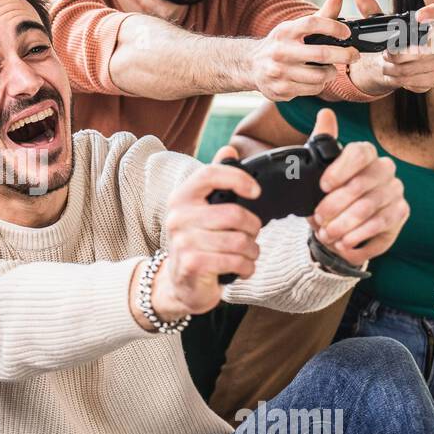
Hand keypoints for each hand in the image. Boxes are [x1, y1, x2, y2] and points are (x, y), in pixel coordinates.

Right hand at [141, 146, 263, 321]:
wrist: (181, 284)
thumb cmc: (197, 242)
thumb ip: (216, 180)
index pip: (210, 174)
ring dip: (252, 251)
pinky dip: (247, 267)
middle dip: (253, 228)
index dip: (238, 179)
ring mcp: (182, 241)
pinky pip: (235, 261)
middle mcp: (178, 216)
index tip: (256, 192)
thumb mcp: (203, 210)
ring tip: (248, 254)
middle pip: (234, 214)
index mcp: (182, 197)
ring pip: (239, 241)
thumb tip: (229, 149)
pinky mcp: (192, 264)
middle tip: (252, 235)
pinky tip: (242, 268)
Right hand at [249, 0, 356, 100]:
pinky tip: (316, 79)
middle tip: (354, 56)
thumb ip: (321, 14)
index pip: (313, 23)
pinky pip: (313, 89)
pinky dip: (320, 84)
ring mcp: (279, 72)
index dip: (334, 27)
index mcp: (286, 31)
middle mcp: (280, 51)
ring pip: (320, 75)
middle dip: (344, 55)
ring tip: (331, 69)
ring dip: (332, 72)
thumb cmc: (281, 44)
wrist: (251, 66)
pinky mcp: (281, 89)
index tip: (347, 33)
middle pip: (321, 54)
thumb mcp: (295, 27)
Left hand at [308, 108, 407, 263]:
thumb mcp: (318, 168)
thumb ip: (322, 142)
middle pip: (364, 183)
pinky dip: (359, 235)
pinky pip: (382, 224)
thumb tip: (325, 113)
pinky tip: (344, 242)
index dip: (341, 169)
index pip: (360, 153)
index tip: (322, 186)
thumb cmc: (328, 192)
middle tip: (318, 218)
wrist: (339, 220)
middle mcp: (385, 169)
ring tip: (327, 233)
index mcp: (365, 154)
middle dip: (336, 204)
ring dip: (345, 223)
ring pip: (371, 207)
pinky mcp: (401, 213)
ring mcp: (395, 191)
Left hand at [347, 0, 433, 93]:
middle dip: (399, 56)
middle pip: (423, 50)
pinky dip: (401, 81)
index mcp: (430, 23)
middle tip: (386, 56)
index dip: (431, 14)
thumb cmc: (391, 42)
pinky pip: (417, 82)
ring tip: (386, 66)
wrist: (393, 64)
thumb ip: (371, 10)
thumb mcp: (380, 26)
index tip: (419, 16)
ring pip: (417, 68)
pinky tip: (395, 75)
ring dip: (396, 69)